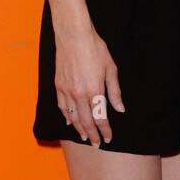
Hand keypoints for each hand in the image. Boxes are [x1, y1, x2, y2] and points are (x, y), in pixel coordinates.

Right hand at [55, 24, 124, 144]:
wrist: (74, 36)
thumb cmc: (95, 49)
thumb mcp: (111, 69)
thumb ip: (115, 92)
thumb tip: (120, 109)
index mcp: (95, 91)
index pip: (101, 118)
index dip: (105, 130)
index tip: (108, 138)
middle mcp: (79, 94)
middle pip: (86, 121)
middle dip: (92, 134)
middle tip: (96, 144)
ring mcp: (67, 90)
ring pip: (73, 116)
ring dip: (79, 128)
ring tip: (84, 136)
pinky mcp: (59, 85)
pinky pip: (62, 106)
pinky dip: (67, 116)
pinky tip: (70, 121)